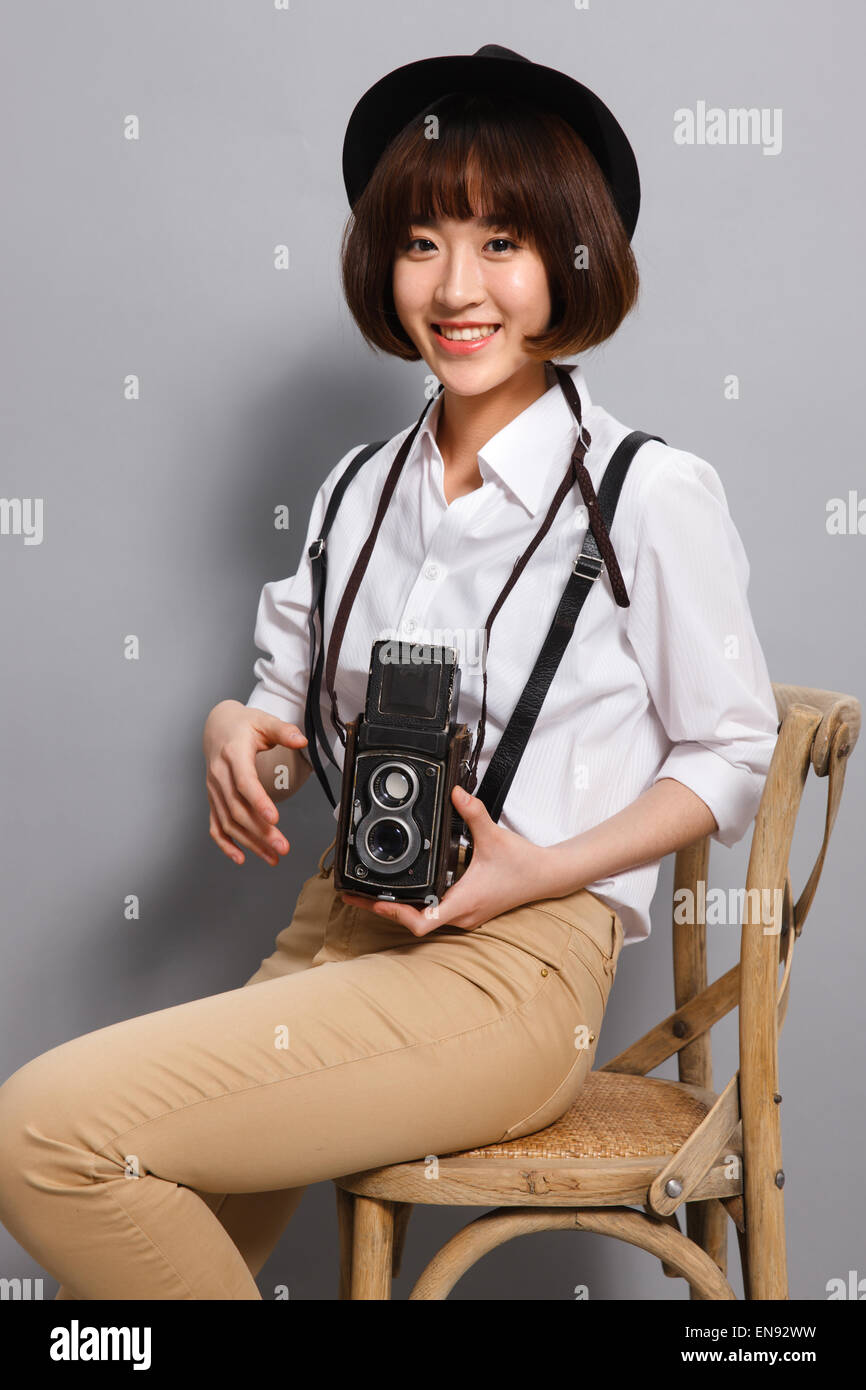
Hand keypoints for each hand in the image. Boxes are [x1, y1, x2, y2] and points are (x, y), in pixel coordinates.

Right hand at [203, 700, 307, 866]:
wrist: (217, 726)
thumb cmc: (242, 724)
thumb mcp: (264, 721)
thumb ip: (283, 730)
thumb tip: (301, 740)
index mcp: (233, 754)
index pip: (244, 782)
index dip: (258, 802)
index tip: (274, 819)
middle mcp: (220, 775)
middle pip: (238, 809)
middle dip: (260, 832)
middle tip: (282, 847)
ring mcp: (214, 789)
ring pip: (228, 821)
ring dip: (249, 842)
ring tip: (272, 856)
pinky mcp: (213, 799)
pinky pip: (215, 824)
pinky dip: (225, 843)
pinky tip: (240, 857)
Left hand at [339, 784, 555, 933]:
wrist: (546, 877)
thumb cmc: (523, 864)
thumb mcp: (494, 836)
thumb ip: (473, 812)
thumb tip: (455, 793)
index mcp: (463, 902)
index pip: (421, 922)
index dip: (394, 913)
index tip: (373, 900)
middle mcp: (461, 914)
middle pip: (413, 922)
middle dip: (384, 909)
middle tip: (354, 895)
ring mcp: (464, 915)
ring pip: (422, 919)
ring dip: (398, 908)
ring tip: (370, 894)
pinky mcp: (467, 910)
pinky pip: (433, 913)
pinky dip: (415, 904)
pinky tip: (403, 891)